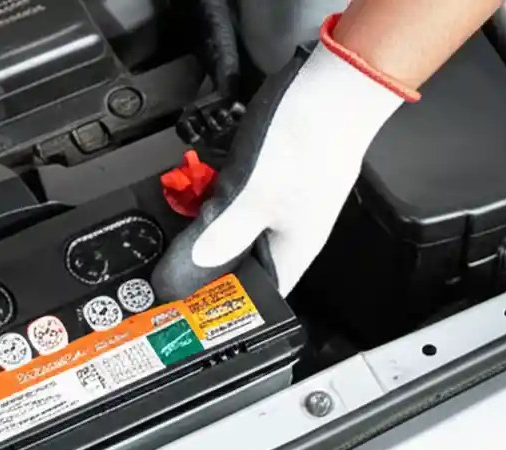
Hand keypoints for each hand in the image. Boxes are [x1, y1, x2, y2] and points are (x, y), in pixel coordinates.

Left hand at [152, 14, 418, 301]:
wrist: (333, 82)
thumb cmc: (305, 141)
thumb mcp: (250, 199)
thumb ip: (219, 239)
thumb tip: (189, 272)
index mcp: (294, 249)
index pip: (260, 296)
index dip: (227, 307)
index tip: (189, 310)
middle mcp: (292, 229)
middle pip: (244, 261)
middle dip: (209, 262)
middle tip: (172, 265)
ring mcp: (284, 199)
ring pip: (239, 226)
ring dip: (210, 226)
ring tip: (180, 228)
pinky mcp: (276, 172)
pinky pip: (241, 195)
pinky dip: (219, 195)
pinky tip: (199, 189)